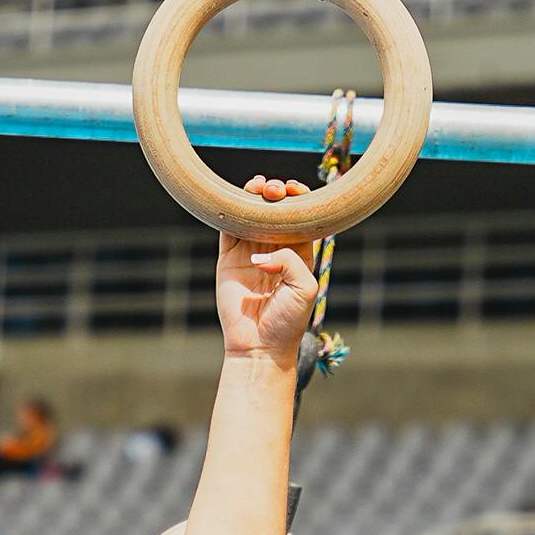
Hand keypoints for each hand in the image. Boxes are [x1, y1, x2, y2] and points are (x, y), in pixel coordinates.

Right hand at [216, 177, 320, 364]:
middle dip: (277, 191)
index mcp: (298, 252)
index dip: (298, 198)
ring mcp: (250, 251)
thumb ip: (290, 259)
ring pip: (251, 212)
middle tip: (275, 191)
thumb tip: (260, 254)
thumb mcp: (305, 287)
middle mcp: (274, 248)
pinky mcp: (228, 257)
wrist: (259, 346)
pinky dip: (232, 208)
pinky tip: (240, 196)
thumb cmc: (288, 322)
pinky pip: (228, 226)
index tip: (295, 190)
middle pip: (275, 208)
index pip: (298, 216)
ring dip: (255, 193)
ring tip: (258, 188)